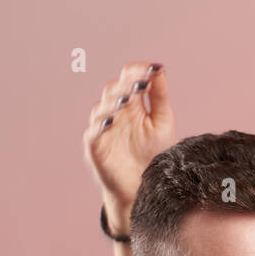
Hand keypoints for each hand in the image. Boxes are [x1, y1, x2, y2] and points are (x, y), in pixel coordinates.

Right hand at [82, 60, 175, 225]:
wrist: (144, 186)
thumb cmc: (152, 153)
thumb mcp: (162, 122)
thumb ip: (159, 97)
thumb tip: (159, 69)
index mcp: (131, 103)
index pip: (129, 78)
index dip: (139, 71)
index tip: (155, 69)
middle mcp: (114, 112)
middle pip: (114, 89)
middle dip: (127, 84)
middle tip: (142, 81)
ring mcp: (103, 128)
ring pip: (101, 108)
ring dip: (114, 102)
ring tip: (128, 98)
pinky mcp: (95, 147)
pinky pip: (93, 133)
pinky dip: (100, 125)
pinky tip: (111, 120)